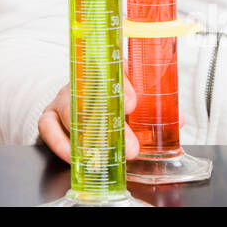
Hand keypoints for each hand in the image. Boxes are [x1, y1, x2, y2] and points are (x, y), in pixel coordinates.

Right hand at [38, 78, 186, 162]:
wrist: (79, 102)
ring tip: (102, 155)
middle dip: (110, 121)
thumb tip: (178, 119)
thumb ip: (153, 110)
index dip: (125, 86)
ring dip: (86, 136)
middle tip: (131, 145)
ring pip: (67, 109)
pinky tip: (75, 156)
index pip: (115, 69)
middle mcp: (83, 80)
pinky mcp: (49, 115)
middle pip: (92, 94)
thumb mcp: (133, 101)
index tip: (135, 104)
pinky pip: (48, 127)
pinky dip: (61, 143)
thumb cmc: (109, 100)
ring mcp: (64, 97)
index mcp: (106, 71)